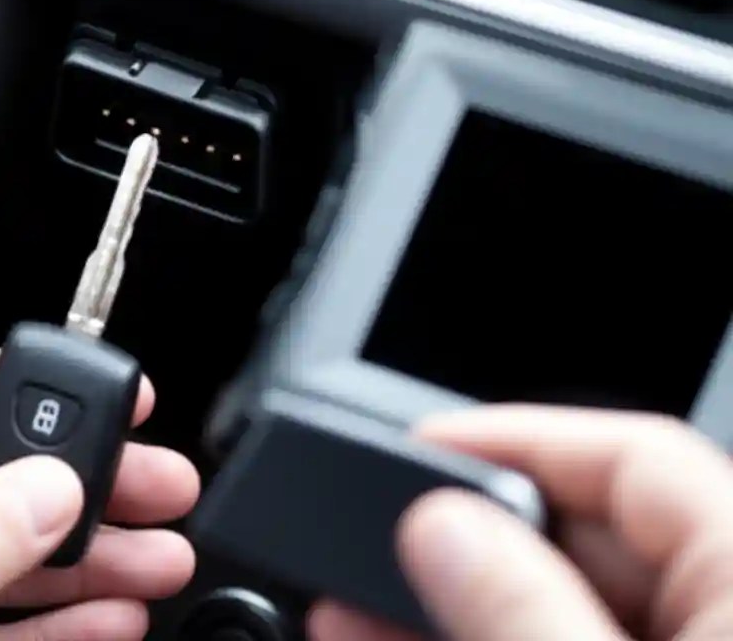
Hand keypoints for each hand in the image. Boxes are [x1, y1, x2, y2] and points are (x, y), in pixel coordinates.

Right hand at [308, 405, 732, 640]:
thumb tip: (440, 529)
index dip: (513, 437)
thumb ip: (523, 610)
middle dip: (464, 539)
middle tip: (372, 545)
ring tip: (354, 614)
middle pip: (586, 536)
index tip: (417, 446)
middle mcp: (730, 611)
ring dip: (455, 604)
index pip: (633, 456)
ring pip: (563, 609)